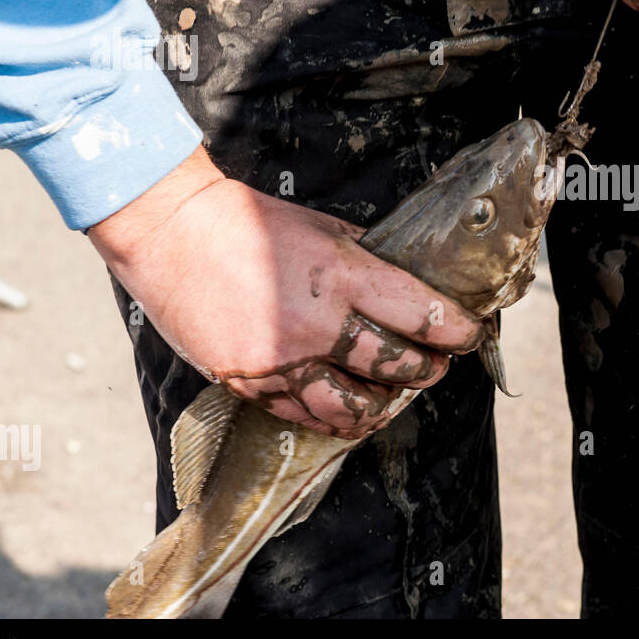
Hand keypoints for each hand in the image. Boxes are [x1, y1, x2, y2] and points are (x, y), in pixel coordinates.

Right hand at [88, 148, 483, 438]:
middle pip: (395, 367)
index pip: (419, 315)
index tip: (469, 334)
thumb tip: (406, 281)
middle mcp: (316, 323)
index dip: (455, 331)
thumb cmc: (246, 222)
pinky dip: (333, 416)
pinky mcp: (248, 382)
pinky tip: (347, 409)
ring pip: (353, 407)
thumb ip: (365, 259)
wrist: (169, 232)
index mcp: (341, 275)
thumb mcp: (322, 227)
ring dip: (383, 405)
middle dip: (428, 370)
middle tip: (437, 365)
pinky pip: (304, 415)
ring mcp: (280, 359)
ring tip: (393, 395)